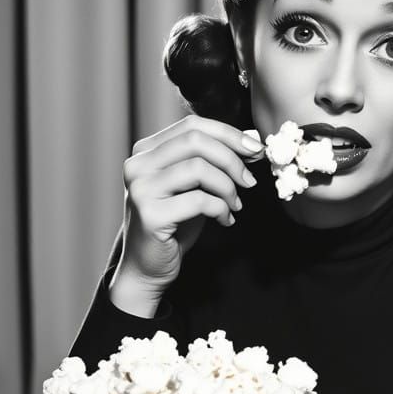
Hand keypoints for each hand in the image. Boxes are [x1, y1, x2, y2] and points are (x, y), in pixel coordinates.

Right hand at [111, 115, 264, 301]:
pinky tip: (225, 220)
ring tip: (236, 204)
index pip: (192, 125)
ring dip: (228, 187)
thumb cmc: (175, 223)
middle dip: (232, 159)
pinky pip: (199, 200)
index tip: (255, 149)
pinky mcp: (150, 215)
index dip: (228, 134)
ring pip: (198, 168)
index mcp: (145, 152)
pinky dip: (221, 208)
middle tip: (250, 181)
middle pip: (195, 141)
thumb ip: (212, 160)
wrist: (148, 267)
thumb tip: (250, 139)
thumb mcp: (193, 185)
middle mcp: (137, 165)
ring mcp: (141, 189)